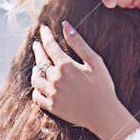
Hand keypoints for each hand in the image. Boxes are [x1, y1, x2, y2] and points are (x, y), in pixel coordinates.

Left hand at [30, 21, 133, 139]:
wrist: (103, 114)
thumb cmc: (102, 86)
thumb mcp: (94, 61)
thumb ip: (78, 42)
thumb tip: (65, 24)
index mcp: (65, 65)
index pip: (50, 46)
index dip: (46, 36)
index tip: (43, 29)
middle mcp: (55, 79)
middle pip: (41, 61)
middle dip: (38, 51)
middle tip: (37, 45)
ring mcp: (52, 94)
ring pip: (36, 80)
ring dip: (35, 71)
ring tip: (36, 67)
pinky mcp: (52, 107)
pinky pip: (37, 97)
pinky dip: (36, 90)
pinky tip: (38, 87)